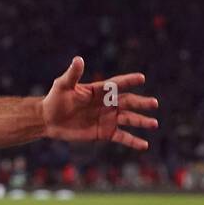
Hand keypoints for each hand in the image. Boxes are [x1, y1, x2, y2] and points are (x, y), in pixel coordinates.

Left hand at [42, 57, 158, 150]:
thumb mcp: (63, 85)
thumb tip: (78, 59)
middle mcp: (108, 103)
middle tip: (154, 103)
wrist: (49, 120)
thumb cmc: (56, 99)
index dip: (128, 81)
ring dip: (142, 121)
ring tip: (154, 123)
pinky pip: (123, 137)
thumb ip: (73, 74)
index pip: (117, 84)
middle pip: (128, 102)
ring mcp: (108, 118)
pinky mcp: (105, 132)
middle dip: (141, 103)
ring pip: (129, 119)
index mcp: (100, 90)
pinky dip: (134, 141)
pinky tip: (144, 145)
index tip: (141, 78)